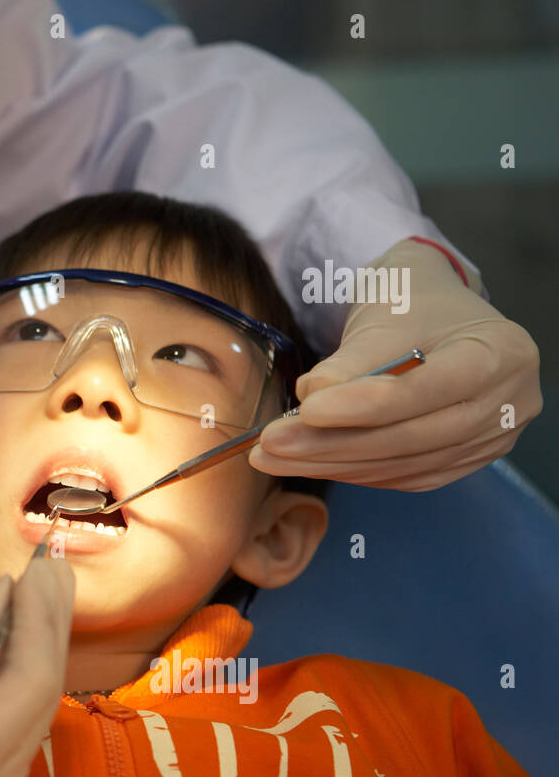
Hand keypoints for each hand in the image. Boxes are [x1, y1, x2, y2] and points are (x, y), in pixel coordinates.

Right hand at [0, 557, 75, 776]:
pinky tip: (12, 649)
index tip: (39, 568)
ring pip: (33, 723)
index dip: (39, 619)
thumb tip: (2, 592)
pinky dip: (15, 693)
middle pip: (41, 702)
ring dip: (36, 660)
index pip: (28, 681)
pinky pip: (13, 744)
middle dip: (47, 631)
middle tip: (52, 570)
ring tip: (38, 599)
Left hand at [252, 238, 541, 490]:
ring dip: (331, 465)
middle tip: (269, 445)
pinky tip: (309, 463)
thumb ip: (353, 358)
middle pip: (411, 437)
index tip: (305, 411)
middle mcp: (508, 403)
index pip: (424, 391)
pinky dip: (353, 471)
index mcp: (501, 353)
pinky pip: (404, 476)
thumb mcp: (384, 312)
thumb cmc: (412, 300)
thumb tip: (312, 395)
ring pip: (402, 464)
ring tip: (273, 457)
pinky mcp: (463, 461)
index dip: (362, 407)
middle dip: (332, 445)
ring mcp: (489, 439)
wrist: (434, 312)